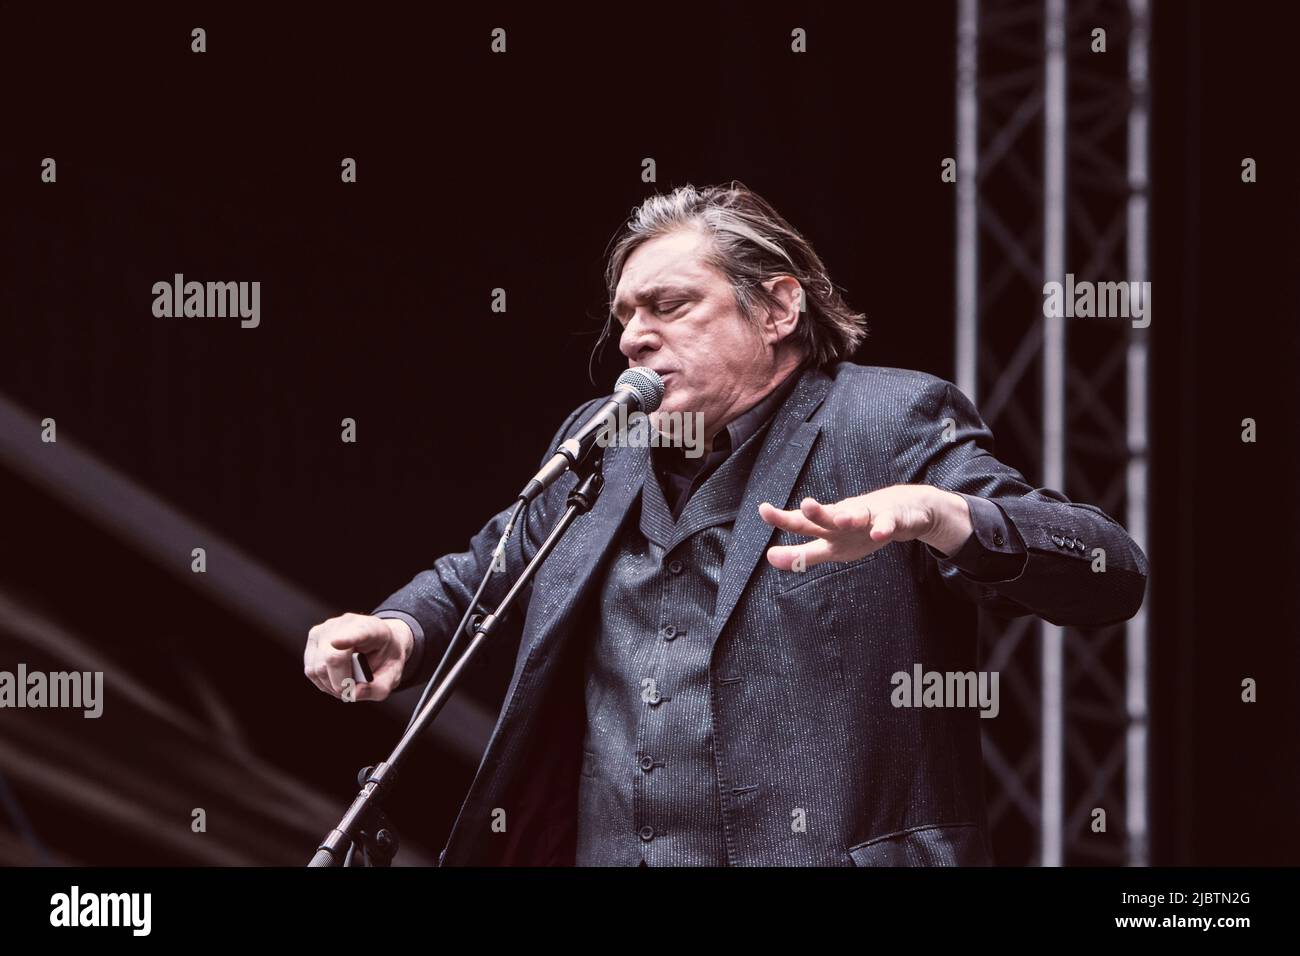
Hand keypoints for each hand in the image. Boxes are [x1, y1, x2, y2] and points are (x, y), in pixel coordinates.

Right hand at [303, 612, 412, 701]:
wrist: (379, 642)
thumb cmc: (385, 658)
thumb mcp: (392, 676)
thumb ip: (378, 689)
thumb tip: (353, 694)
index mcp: (373, 629)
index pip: (360, 632)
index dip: (347, 639)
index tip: (336, 643)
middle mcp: (347, 623)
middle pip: (333, 659)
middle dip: (340, 684)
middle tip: (353, 691)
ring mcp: (327, 627)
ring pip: (318, 668)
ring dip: (330, 686)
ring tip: (346, 684)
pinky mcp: (314, 635)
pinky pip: (311, 669)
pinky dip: (322, 681)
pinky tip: (336, 678)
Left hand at [758, 484, 972, 570]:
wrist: (905, 511)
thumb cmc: (860, 528)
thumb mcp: (831, 546)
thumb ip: (803, 554)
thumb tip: (770, 558)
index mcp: (828, 528)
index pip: (802, 523)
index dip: (783, 518)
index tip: (763, 509)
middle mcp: (844, 519)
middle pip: (827, 517)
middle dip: (816, 513)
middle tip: (805, 505)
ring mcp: (869, 517)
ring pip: (858, 515)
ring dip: (850, 516)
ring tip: (841, 519)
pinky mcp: (893, 519)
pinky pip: (888, 524)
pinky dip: (884, 528)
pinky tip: (879, 534)